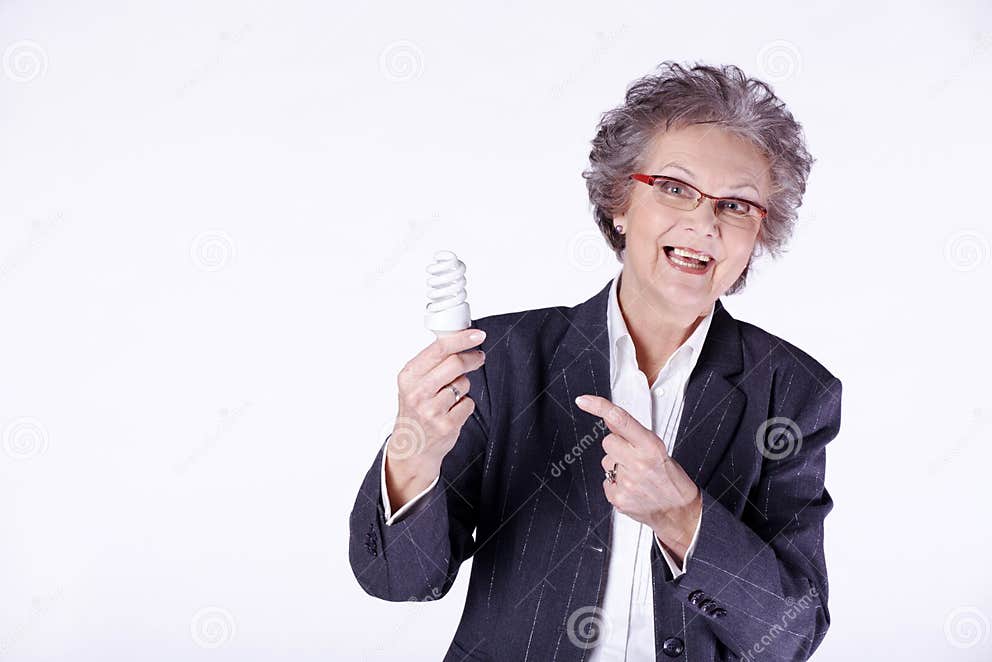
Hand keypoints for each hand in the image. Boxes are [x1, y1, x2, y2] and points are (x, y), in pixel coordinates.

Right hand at [385, 328, 486, 503]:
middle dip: (472, 358)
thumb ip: (432, 363)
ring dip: (463, 386)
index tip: (477, 335)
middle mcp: (417, 392)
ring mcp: (432, 410)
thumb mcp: (413, 383)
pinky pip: (468, 403)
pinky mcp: (446, 425)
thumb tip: (459, 339)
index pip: (438, 349)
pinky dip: (465, 404)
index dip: (461, 339)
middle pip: (455, 363)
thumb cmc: (415, 410)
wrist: (411, 447)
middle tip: (478, 357)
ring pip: (463, 383)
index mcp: (409, 376)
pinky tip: (452, 410)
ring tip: (451, 395)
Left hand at [574, 394, 701, 560]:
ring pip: (606, 461)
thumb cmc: (670, 478)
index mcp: (650, 447)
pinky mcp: (618, 498)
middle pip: (608, 441)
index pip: (620, 420)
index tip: (583, 400)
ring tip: (636, 476)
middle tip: (634, 457)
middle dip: (617, 446)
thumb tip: (610, 416)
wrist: (678, 511)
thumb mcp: (658, 449)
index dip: (599, 407)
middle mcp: (638, 463)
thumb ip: (632, 433)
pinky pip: (606, 481)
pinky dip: (616, 484)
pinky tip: (631, 488)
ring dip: (617, 466)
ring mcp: (626, 482)